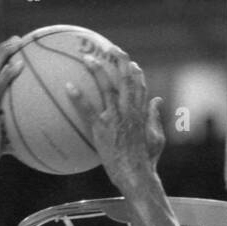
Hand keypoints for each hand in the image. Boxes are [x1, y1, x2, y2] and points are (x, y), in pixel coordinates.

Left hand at [67, 50, 164, 188]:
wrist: (137, 177)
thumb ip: (156, 118)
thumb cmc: (147, 163)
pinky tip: (68, 87)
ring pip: (107, 88)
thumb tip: (158, 100)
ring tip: (87, 58)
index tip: (130, 63)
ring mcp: (116, 119)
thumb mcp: (157, 139)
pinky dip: (78, 97)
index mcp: (141, 114)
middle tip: (111, 48)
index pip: (140, 87)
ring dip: (97, 70)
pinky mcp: (102, 129)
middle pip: (126, 80)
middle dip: (120, 61)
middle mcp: (129, 111)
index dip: (135, 72)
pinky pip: (88, 110)